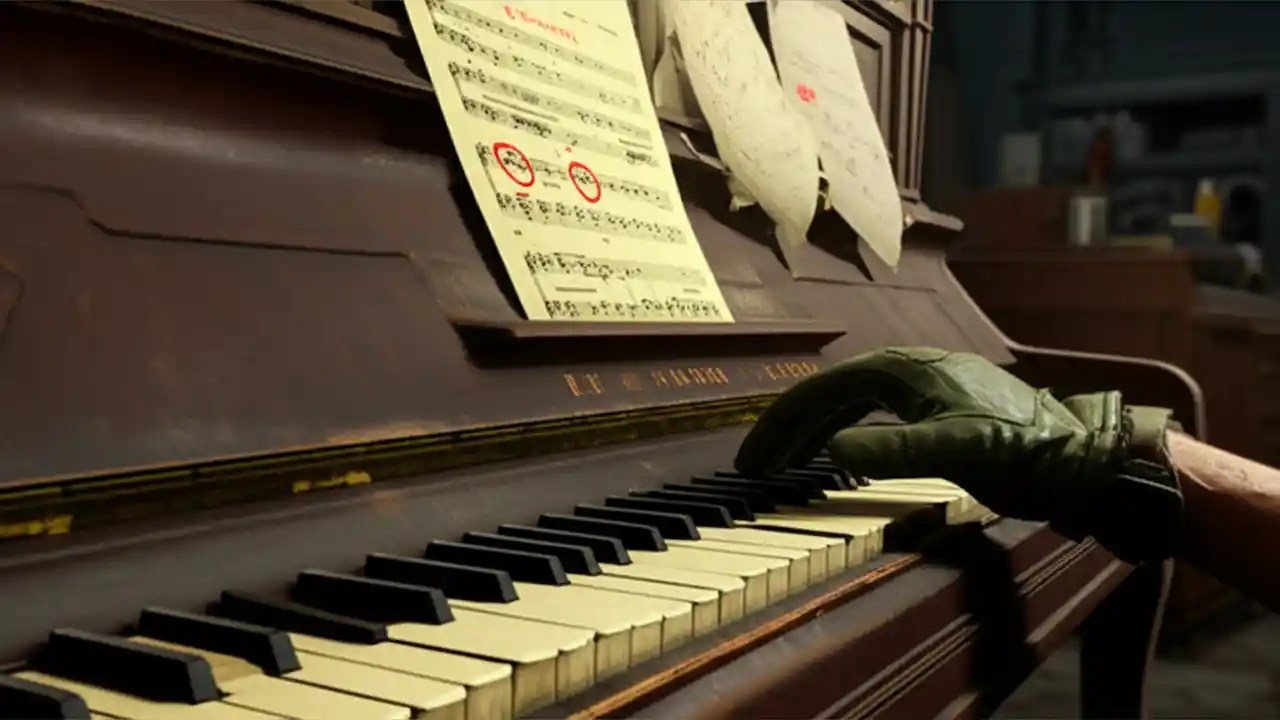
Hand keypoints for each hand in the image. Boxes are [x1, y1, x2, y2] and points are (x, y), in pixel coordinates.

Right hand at [734, 347, 1182, 562]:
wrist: (1079, 454)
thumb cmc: (1021, 448)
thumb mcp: (955, 451)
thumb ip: (892, 450)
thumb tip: (831, 449)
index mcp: (901, 368)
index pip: (820, 390)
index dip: (781, 424)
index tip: (752, 457)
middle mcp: (905, 369)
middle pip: (828, 394)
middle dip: (787, 429)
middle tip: (756, 465)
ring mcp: (920, 387)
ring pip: (847, 403)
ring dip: (811, 432)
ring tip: (783, 464)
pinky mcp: (934, 408)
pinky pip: (869, 413)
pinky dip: (841, 434)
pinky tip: (835, 456)